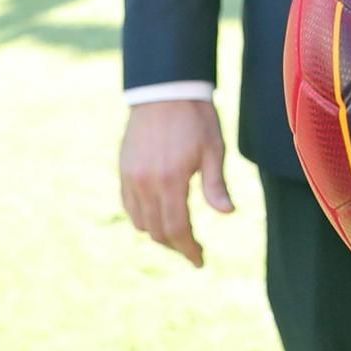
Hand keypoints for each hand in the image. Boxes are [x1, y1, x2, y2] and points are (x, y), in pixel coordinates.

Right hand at [119, 100, 232, 266]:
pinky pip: (129, 205)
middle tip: (193, 250)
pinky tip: (158, 216)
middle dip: (176, 245)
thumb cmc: (195, 118)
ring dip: (158, 234)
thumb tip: (227, 213)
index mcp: (170, 180)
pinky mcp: (123, 169)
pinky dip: (142, 217)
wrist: (164, 89)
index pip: (177, 228)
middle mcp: (145, 182)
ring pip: (140, 221)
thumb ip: (216, 185)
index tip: (200, 261)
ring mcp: (131, 176)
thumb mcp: (213, 150)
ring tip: (177, 235)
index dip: (189, 249)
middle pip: (157, 230)